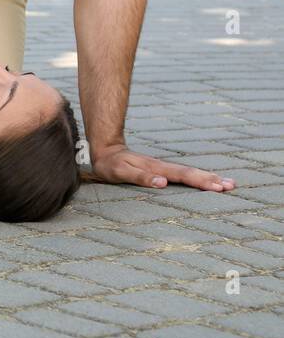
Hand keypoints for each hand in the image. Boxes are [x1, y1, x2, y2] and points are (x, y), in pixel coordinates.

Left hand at [90, 144, 236, 191]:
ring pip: (189, 173)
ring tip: (228, 183)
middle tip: (231, 186)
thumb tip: (163, 183)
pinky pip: (182, 175)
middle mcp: (163, 168)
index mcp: (156, 169)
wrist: (106, 150)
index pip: (183, 176)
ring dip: (208, 178)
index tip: (218, 187)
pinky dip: (197, 177)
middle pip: (191, 174)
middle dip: (211, 180)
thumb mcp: (120, 172)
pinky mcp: (161, 170)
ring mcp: (163, 168)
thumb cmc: (111, 165)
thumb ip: (140, 177)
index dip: (200, 182)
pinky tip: (206, 181)